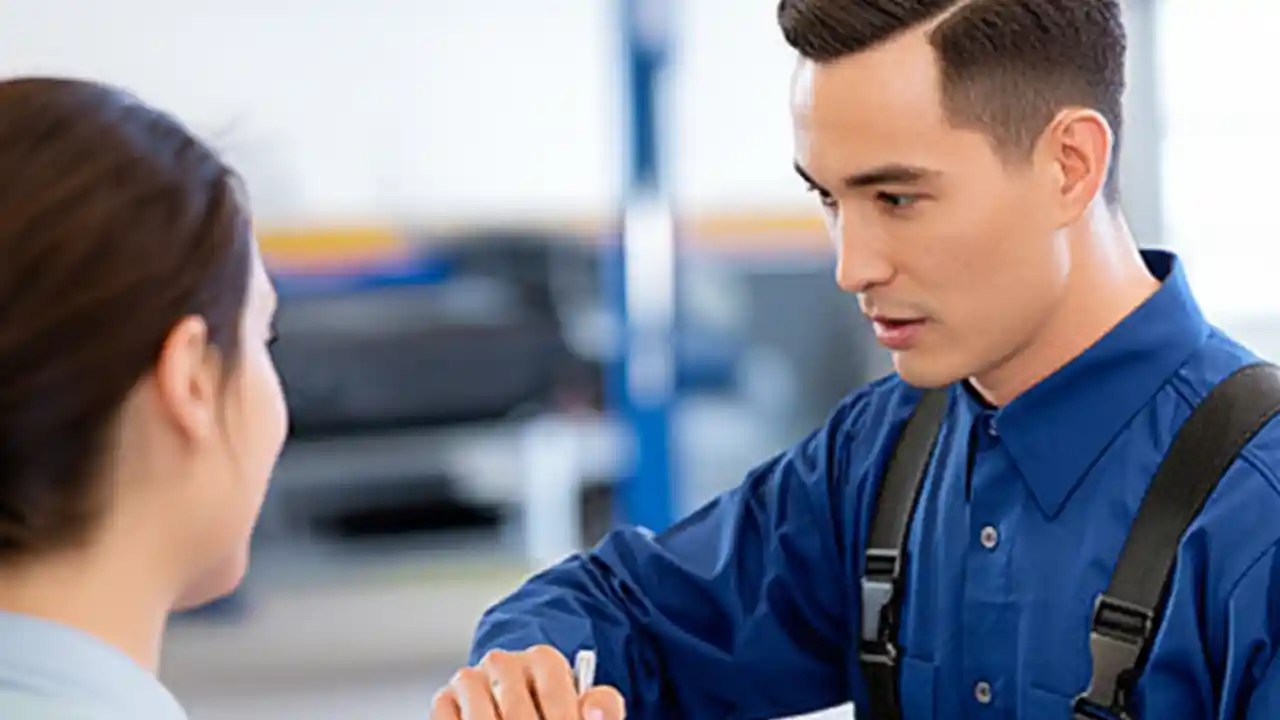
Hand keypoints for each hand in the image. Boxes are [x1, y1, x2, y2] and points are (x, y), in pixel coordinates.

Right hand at [431, 646, 625, 718]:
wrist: (524, 703)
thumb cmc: (557, 710)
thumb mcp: (586, 707)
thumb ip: (602, 708)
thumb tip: (594, 716)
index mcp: (543, 660)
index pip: (555, 697)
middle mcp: (503, 663)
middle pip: (516, 714)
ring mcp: (470, 679)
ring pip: (481, 719)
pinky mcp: (444, 699)